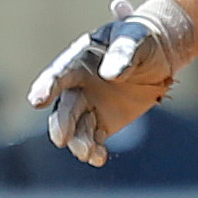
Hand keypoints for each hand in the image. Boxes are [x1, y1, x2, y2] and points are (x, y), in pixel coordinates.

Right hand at [26, 0, 195, 167]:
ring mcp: (89, 105)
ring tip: (89, 153)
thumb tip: (109, 74)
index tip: (37, 100)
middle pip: (64, 107)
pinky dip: (94, 151)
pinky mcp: (102, 122)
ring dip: (79, 142)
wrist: (159, 56)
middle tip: (62, 139)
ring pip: (76, 128)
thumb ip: (123, 54)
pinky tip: (98, 158)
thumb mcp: (136, 39)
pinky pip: (93, 139)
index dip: (47, 86)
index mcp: (80, 59)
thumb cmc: (142, 40)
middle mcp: (78, 84)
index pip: (60, 74)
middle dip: (62, 123)